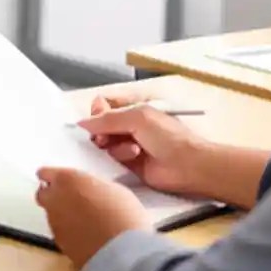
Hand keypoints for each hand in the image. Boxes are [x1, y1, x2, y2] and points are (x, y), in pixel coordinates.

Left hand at [35, 167, 151, 268]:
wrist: (121, 251)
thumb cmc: (124, 214)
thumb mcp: (113, 189)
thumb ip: (92, 186)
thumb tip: (89, 190)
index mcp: (67, 180)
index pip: (45, 173)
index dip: (51, 176)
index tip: (58, 179)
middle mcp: (55, 200)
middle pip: (43, 194)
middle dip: (52, 195)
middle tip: (69, 199)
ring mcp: (54, 223)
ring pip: (51, 215)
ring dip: (61, 214)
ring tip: (83, 220)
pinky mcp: (59, 243)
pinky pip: (60, 232)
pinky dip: (68, 232)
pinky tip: (84, 235)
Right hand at [80, 95, 208, 195]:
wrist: (189, 165)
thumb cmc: (169, 136)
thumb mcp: (137, 117)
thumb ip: (108, 118)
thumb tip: (82, 122)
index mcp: (134, 107)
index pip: (104, 104)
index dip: (97, 111)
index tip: (98, 119)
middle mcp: (129, 124)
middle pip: (101, 124)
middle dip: (101, 131)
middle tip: (105, 139)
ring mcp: (129, 143)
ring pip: (104, 142)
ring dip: (115, 145)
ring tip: (132, 149)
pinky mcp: (129, 162)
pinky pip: (111, 158)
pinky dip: (119, 156)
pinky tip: (133, 157)